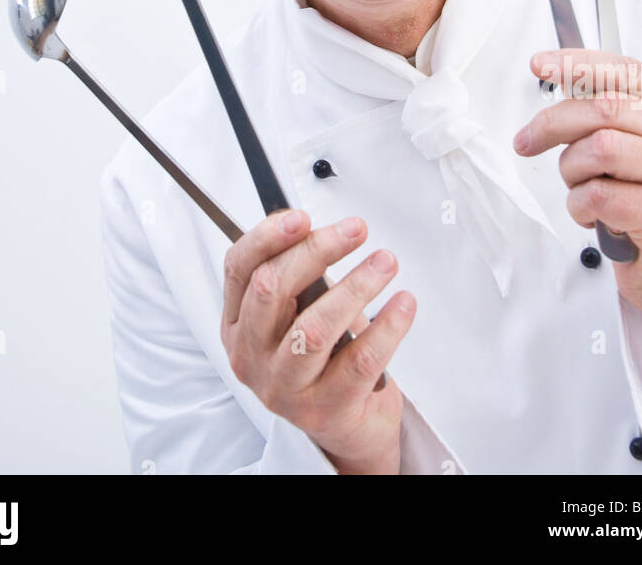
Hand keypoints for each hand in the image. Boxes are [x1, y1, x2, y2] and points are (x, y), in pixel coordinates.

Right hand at [221, 209, 415, 473]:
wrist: (347, 425)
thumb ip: (297, 272)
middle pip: (272, 290)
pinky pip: (360, 361)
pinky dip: (387, 327)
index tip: (303, 216)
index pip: (239, 268)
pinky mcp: (327, 410)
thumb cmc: (323, 355)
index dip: (268, 236)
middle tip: (356, 229)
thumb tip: (313, 225)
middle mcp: (252, 357)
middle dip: (316, 251)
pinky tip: (403, 303)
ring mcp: (286, 389)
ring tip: (385, 262)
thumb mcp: (298, 311)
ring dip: (355, 286)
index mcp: (238, 325)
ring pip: (314, 329)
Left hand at [515, 49, 641, 353]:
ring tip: (580, 189)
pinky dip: (578, 205)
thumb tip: (560, 78)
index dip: (578, 64)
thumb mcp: (641, 149)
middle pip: (605, 108)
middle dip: (553, 123)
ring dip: (571, 171)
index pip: (628, 72)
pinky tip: (590, 216)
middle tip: (526, 141)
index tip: (539, 65)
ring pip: (599, 149)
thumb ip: (612, 115)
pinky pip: (598, 195)